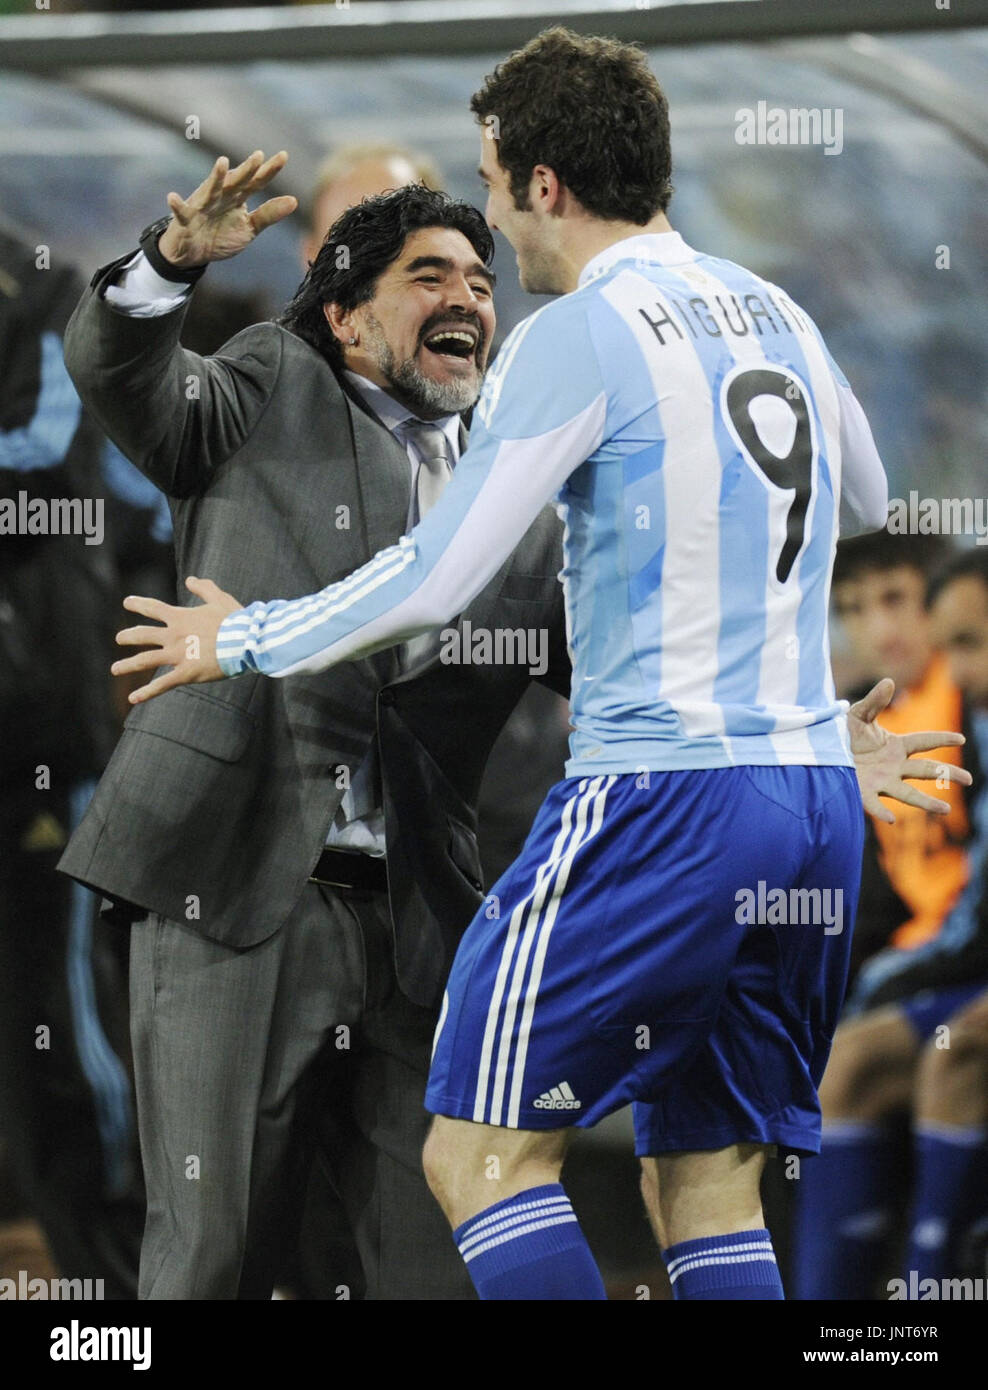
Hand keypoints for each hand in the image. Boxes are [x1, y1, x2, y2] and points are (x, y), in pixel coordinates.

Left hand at [112, 577, 243, 703]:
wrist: (245, 641)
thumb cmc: (235, 620)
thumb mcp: (219, 598)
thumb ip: (203, 587)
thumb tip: (190, 579)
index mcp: (180, 617)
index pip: (153, 608)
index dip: (138, 604)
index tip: (127, 603)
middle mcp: (174, 636)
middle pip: (144, 635)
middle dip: (129, 636)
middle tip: (119, 638)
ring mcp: (177, 655)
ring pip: (145, 660)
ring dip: (128, 665)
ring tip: (115, 669)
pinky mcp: (185, 673)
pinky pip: (162, 685)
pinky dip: (146, 692)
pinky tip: (132, 699)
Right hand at [157, 150, 296, 268]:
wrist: (193, 253)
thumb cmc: (221, 236)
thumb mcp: (250, 228)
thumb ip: (269, 214)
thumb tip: (295, 200)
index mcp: (238, 197)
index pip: (256, 181)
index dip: (269, 170)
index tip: (284, 156)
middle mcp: (221, 196)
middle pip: (236, 181)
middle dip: (247, 169)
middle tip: (259, 156)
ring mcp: (203, 206)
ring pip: (210, 189)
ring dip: (216, 177)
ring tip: (222, 162)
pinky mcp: (186, 219)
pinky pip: (181, 212)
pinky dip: (177, 205)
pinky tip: (172, 198)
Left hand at [848, 677, 971, 823]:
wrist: (819, 751)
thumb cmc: (841, 732)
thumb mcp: (857, 714)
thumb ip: (874, 701)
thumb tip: (889, 681)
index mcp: (896, 746)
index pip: (924, 742)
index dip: (942, 739)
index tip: (961, 739)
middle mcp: (893, 767)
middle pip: (926, 771)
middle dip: (948, 774)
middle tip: (969, 779)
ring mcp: (881, 782)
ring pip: (908, 794)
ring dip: (926, 802)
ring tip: (945, 809)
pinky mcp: (862, 793)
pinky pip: (874, 804)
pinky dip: (882, 811)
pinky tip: (891, 819)